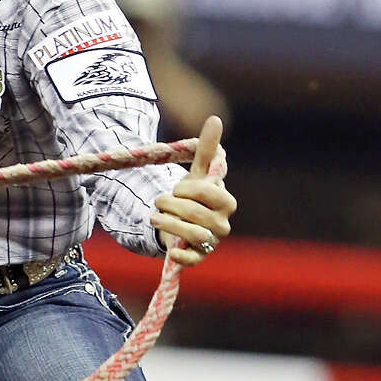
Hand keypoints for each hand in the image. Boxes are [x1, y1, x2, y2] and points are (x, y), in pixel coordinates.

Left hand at [150, 115, 234, 267]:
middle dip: (173, 205)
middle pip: (197, 214)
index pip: (209, 192)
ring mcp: (212, 242)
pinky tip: (169, 250)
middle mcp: (223, 224)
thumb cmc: (192, 194)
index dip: (188, 188)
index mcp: (226, 201)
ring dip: (170, 224)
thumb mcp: (197, 171)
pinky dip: (181, 257)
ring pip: (194, 235)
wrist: (181, 221)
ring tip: (154, 217)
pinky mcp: (198, 257)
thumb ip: (207, 148)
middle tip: (158, 200)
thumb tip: (215, 119)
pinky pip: (193, 261)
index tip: (176, 187)